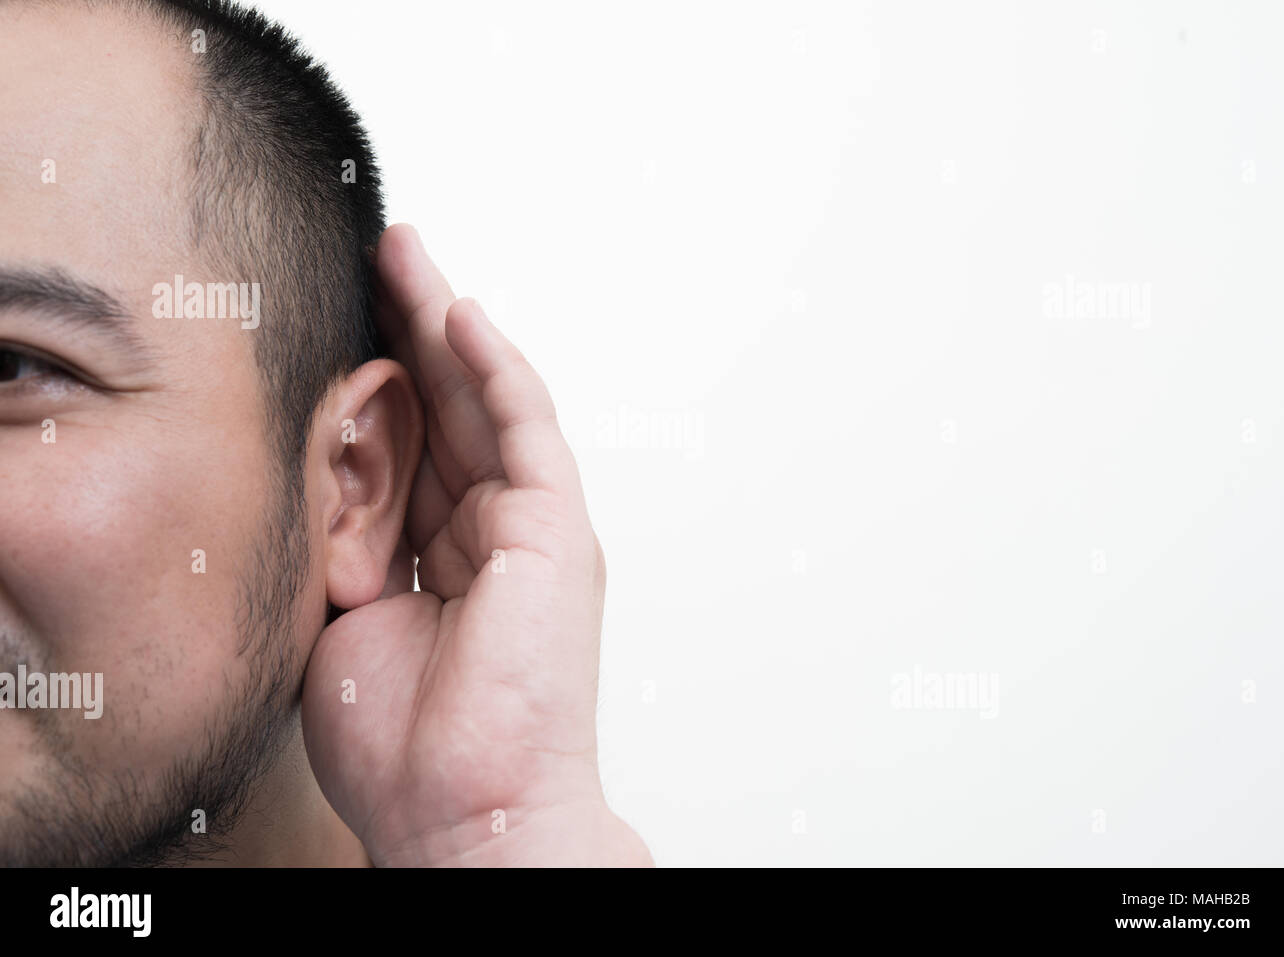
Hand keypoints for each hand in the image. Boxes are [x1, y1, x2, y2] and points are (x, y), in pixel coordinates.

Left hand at [300, 224, 650, 865]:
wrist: (467, 811)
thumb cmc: (408, 746)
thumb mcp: (344, 618)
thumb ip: (345, 537)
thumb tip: (333, 470)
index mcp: (448, 560)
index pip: (415, 447)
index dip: (381, 381)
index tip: (342, 324)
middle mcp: (495, 534)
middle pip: (450, 408)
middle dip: (409, 327)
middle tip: (380, 257)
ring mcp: (531, 528)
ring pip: (485, 402)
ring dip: (444, 323)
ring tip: (406, 253)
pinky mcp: (555, 528)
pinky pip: (524, 426)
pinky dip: (493, 366)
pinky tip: (458, 314)